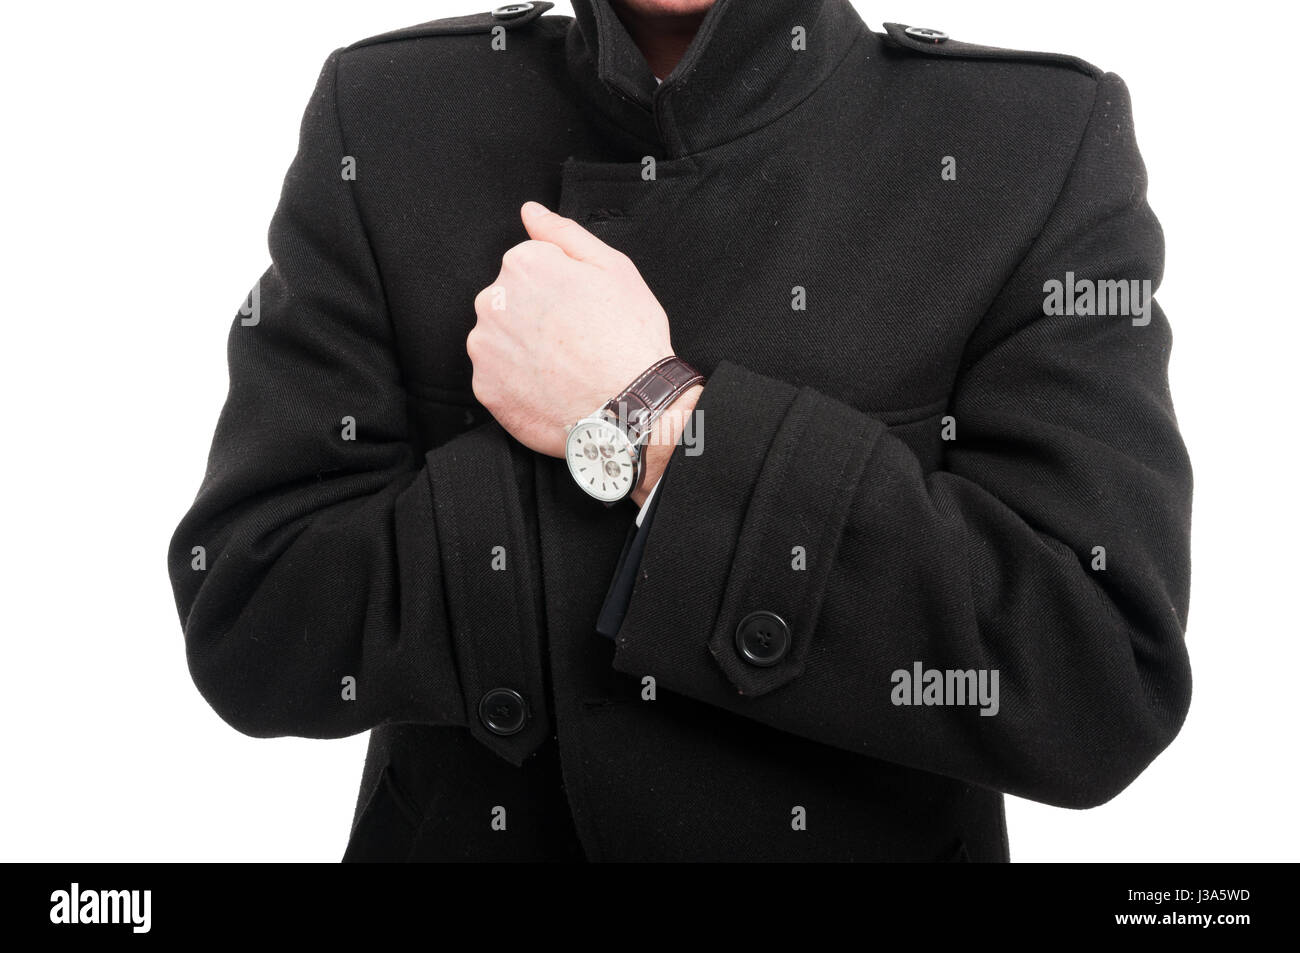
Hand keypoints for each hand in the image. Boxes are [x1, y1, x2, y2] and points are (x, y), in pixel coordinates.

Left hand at [468, 202, 676, 457]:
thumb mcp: (613, 267)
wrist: (630, 408)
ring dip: (525, 350)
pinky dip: (520, 384)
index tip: (581, 309)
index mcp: (523, 264)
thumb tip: (531, 212)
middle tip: (576, 340)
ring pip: (501, 340)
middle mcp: (493, 301)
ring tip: (565, 367)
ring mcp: (485, 347)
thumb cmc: (629, 339)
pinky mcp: (486, 388)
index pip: (530, 266)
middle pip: (511, 302)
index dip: (562, 288)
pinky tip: (552, 387)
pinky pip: (499, 379)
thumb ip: (563, 233)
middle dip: (537, 317)